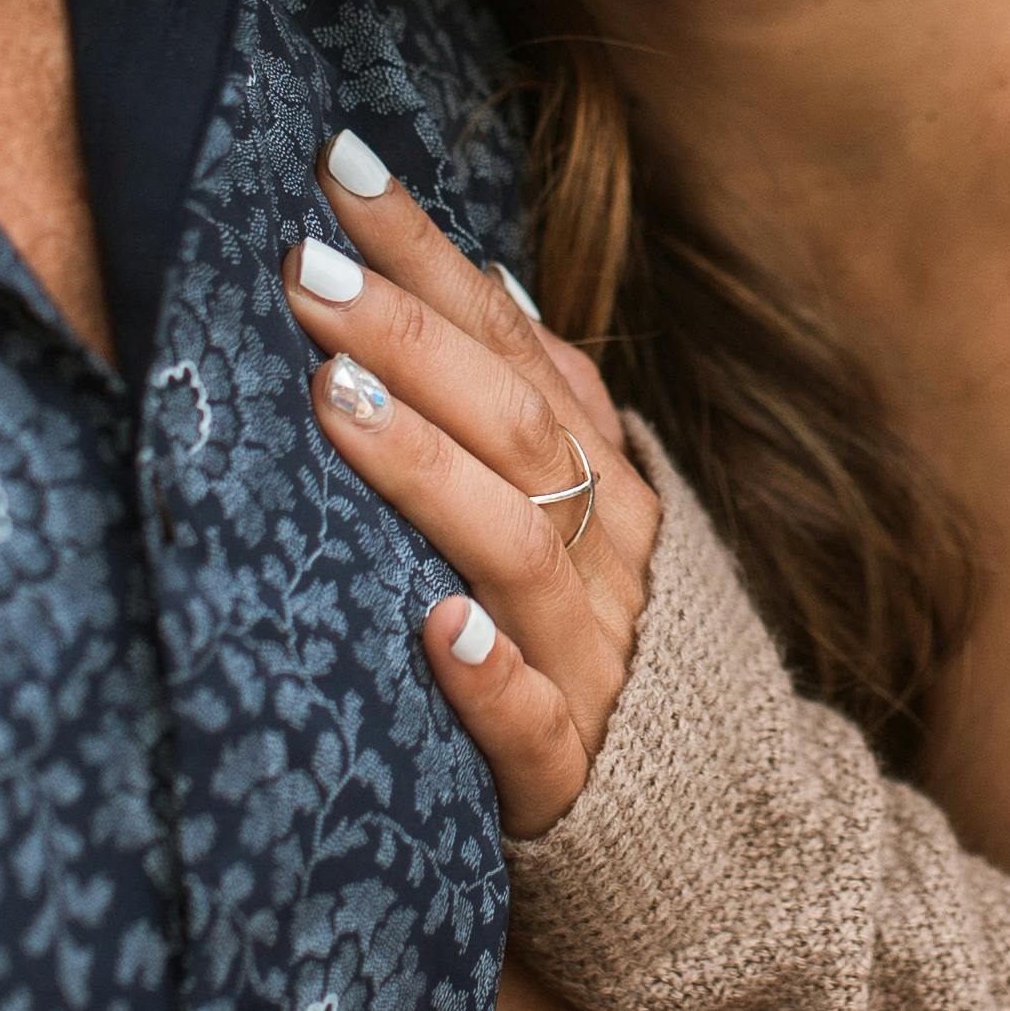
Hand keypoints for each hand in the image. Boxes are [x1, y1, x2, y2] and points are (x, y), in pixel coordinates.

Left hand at [285, 139, 660, 831]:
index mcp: (602, 481)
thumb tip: (494, 276)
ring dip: (425, 471)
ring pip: (516, 550)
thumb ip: (541, 409)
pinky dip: (485, 675)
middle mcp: (604, 555)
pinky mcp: (563, 776)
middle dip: (406, 338)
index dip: (430, 255)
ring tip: (334, 401)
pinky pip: (530, 724)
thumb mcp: (579, 520)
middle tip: (302, 267)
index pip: (514, 340)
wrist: (707, 841)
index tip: (337, 169)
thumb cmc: (592, 654)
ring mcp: (590, 663)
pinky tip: (432, 629)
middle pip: (512, 424)